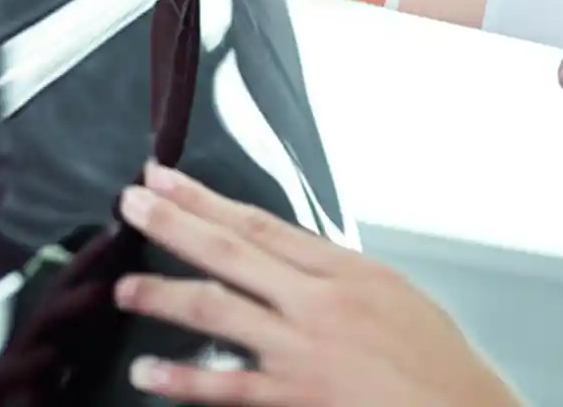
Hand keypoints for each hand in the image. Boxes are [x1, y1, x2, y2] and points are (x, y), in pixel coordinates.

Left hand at [111, 162, 518, 405]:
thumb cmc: (438, 363)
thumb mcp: (393, 294)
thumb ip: (334, 273)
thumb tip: (285, 256)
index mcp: (343, 269)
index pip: (259, 223)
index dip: (205, 199)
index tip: (167, 179)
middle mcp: (317, 303)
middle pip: (231, 252)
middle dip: (175, 224)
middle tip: (131, 204)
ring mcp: (303, 351)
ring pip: (219, 312)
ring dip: (166, 296)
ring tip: (124, 287)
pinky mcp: (298, 397)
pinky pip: (229, 387)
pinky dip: (184, 379)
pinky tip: (149, 373)